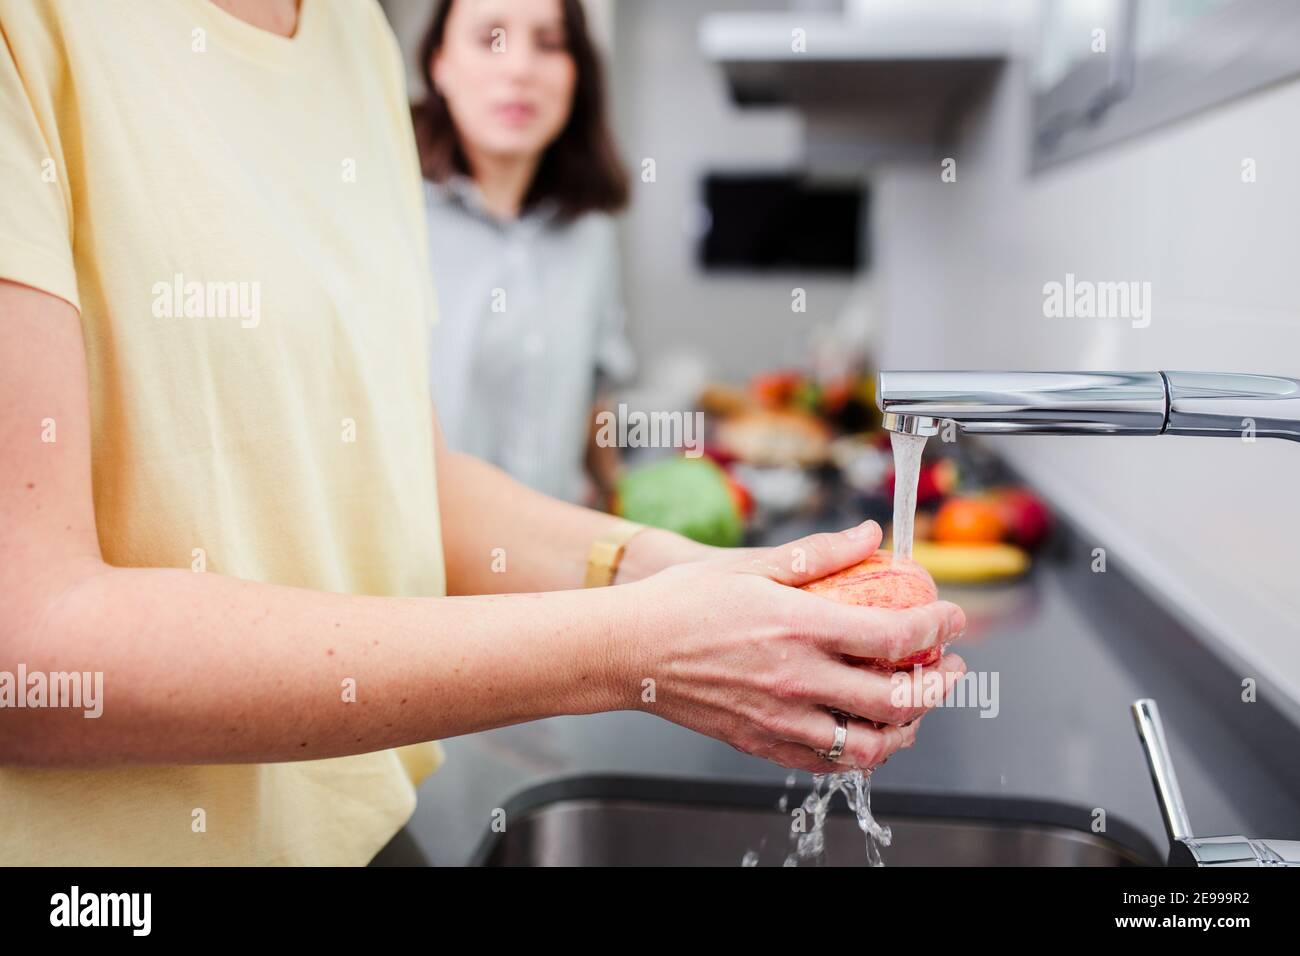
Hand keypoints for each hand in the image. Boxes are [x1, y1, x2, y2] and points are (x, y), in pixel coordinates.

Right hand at [614, 520, 966, 772]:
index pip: (895, 637)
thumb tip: (869, 535)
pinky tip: (865, 729)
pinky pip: (827, 762)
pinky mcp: (761, 743)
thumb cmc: (680, 603)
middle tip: (951, 666)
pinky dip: (860, 752)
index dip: (937, 627)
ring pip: (869, 745)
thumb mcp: (753, 564)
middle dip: (940, 683)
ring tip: (916, 705)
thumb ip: (820, 554)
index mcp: (799, 628)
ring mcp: (779, 719)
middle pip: (897, 700)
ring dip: (908, 728)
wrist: (626, 651)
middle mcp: (796, 680)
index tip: (951, 617)